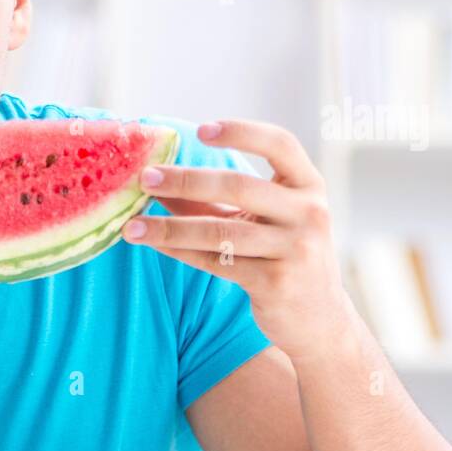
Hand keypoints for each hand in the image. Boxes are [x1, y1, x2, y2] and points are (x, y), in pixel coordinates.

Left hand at [121, 119, 353, 362]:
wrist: (319, 320)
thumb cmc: (283, 257)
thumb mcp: (261, 219)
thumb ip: (216, 198)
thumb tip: (159, 177)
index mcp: (308, 186)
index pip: (280, 144)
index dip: (241, 132)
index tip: (199, 130)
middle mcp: (309, 212)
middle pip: (239, 185)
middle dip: (185, 180)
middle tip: (145, 178)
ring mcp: (296, 248)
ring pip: (220, 230)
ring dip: (170, 226)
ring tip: (132, 225)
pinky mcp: (276, 282)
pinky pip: (216, 261)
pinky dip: (180, 251)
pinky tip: (154, 244)